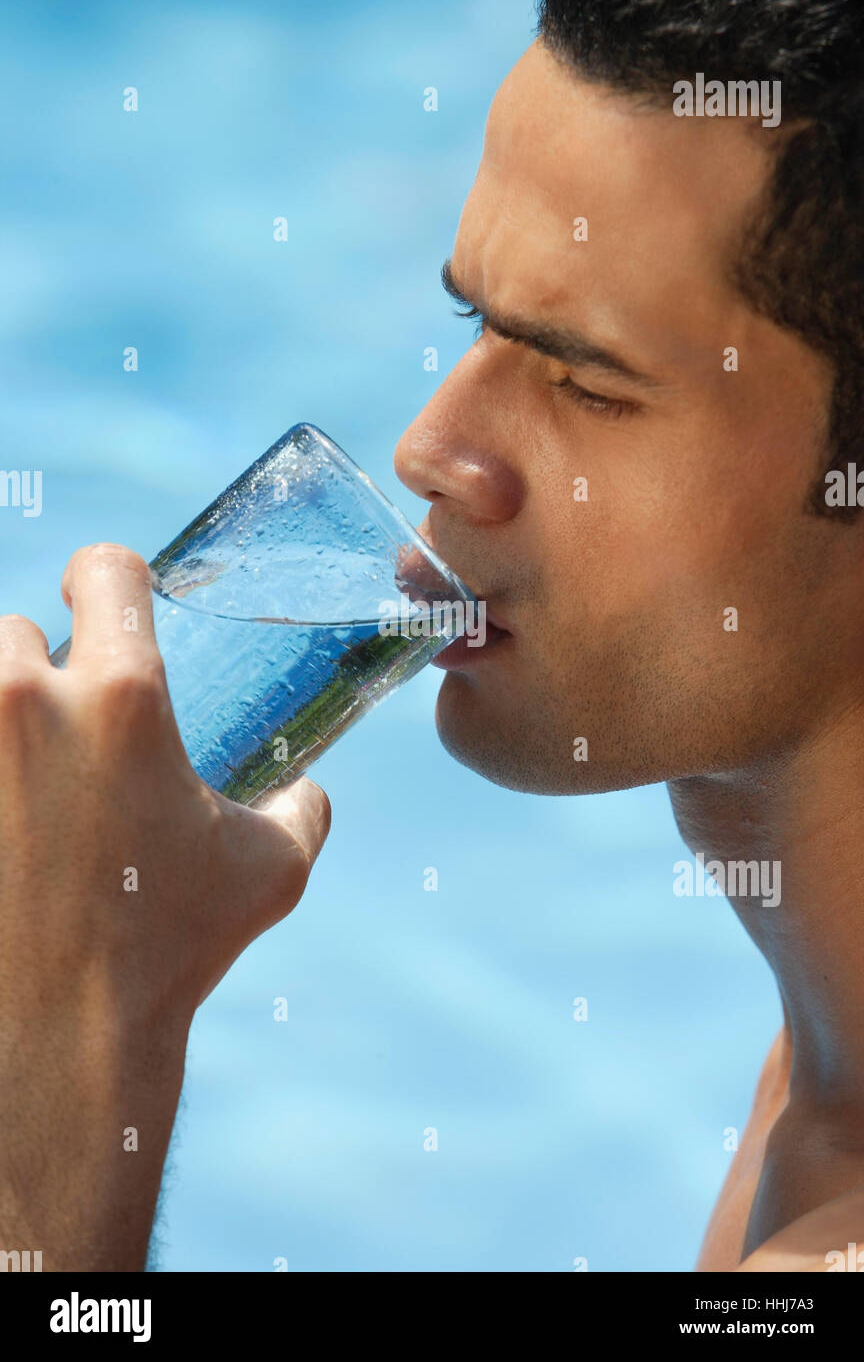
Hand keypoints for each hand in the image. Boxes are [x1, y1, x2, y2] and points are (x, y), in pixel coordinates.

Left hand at [0, 542, 330, 1268]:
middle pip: (13, 632)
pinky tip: (5, 821)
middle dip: (38, 679)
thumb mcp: (267, 876)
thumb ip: (299, 811)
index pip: (103, 569)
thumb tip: (307, 792)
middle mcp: (24, 702)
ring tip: (19, 786)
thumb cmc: (165, 953)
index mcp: (121, 698)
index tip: (95, 603)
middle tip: (58, 745)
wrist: (52, 1045)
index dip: (106, 580)